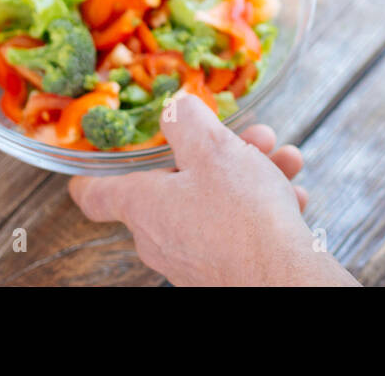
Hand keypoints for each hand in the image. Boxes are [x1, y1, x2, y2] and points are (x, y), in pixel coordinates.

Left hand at [69, 92, 355, 285]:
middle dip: (216, 155)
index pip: (97, 194)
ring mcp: (190, 256)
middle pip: (176, 185)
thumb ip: (187, 121)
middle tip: (249, 138)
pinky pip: (235, 228)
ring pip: (214, 202)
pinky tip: (292, 196)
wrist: (279, 276)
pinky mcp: (221, 269)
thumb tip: (175, 108)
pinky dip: (262, 207)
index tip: (92, 165)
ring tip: (283, 160)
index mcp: (144, 205)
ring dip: (251, 175)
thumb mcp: (213, 149)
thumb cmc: (242, 215)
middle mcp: (160, 236)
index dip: (92, 176)